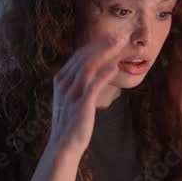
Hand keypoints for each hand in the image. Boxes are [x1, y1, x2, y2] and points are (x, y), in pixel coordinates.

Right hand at [49, 33, 125, 155]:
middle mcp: (64, 83)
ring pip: (89, 66)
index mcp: (61, 80)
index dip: (96, 44)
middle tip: (120, 34)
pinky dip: (105, 73)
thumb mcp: (72, 98)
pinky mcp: (81, 105)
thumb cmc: (71, 123)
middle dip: (103, 44)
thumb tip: (96, 71)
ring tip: (120, 43)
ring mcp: (71, 93)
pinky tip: (115, 65)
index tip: (111, 36)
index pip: (79, 56)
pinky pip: (94, 85)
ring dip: (106, 52)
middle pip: (84, 57)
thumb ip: (80, 84)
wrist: (63, 146)